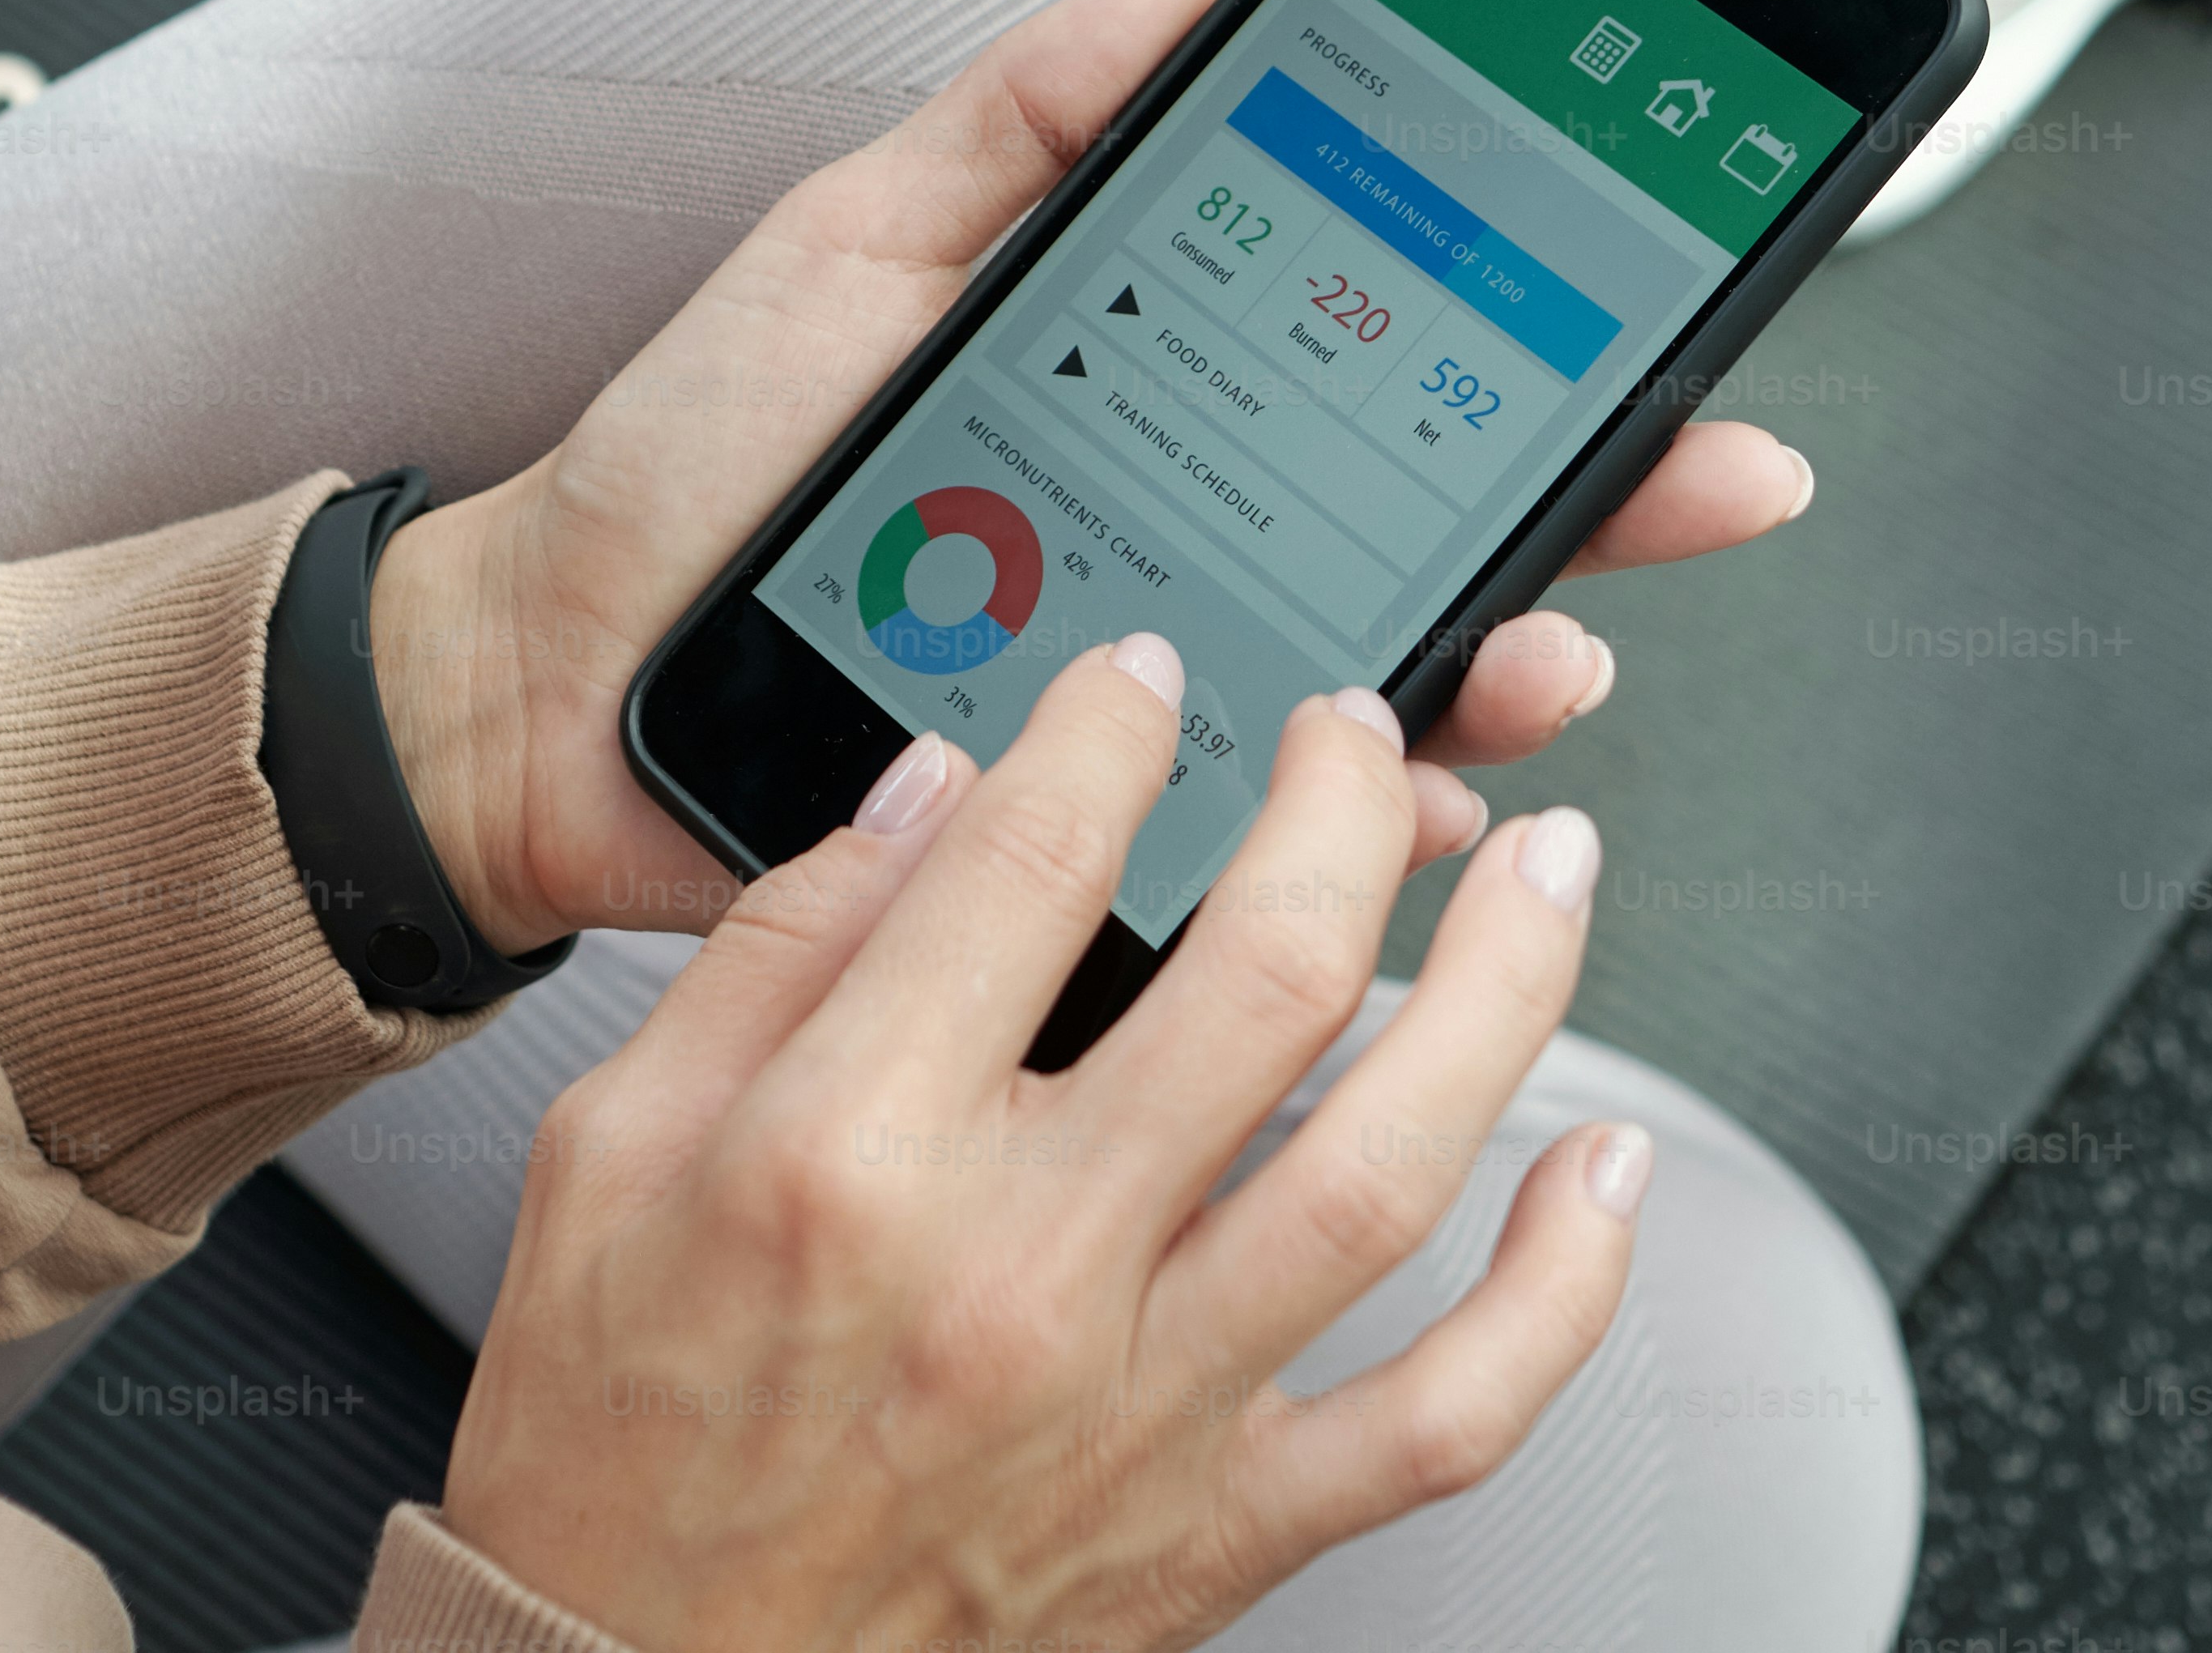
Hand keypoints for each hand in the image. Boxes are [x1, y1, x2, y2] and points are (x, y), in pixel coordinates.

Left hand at [367, 0, 1822, 949]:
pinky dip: (1355, 832)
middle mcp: (1195, 550)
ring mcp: (1160, 700)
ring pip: (1393, 693)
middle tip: (1726, 465)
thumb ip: (1020, 119)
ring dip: (1506, 669)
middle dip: (1615, 497)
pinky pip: (1269, 848)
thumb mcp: (856, 245)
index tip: (1666, 271)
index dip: (1543, 323)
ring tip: (1552, 645)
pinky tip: (1410, 799)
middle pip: (1451, 523)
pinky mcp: (1097, 835)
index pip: (1397, 357)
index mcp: (1165, 403)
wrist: (541, 669)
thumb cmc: (694, 458)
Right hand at [439, 633, 1648, 1650]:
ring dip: (1506, 989)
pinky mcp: (1220, 1528)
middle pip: (1267, 980)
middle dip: (1346, 808)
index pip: (1035, 863)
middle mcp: (1019, 1273)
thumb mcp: (611, 1150)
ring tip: (1547, 867)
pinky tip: (1600, 1168)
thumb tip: (928, 792)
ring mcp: (1143, 1408)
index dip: (1117, 725)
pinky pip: (1450, 1414)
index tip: (1146, 683)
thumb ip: (773, 950)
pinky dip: (1561, 1293)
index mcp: (852, 1154)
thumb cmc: (616, 1435)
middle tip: (1362, 735)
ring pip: (1394, 1166)